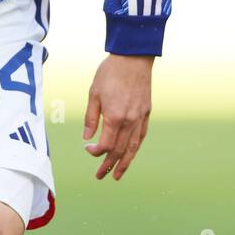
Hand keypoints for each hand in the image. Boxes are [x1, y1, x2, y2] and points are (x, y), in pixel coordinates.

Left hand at [84, 54, 152, 179]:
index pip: (106, 145)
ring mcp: (140, 118)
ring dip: (125, 163)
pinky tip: (130, 154)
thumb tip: (87, 138)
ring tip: (118, 175)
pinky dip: (135, 148)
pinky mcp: (146, 113)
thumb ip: (91, 118)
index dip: (96, 152)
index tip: (88, 150)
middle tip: (100, 176)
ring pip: (133, 147)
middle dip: (109, 165)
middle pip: (120, 151)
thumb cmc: (110, 73)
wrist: (133, 58)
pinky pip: (141, 136)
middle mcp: (130, 121)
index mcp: (115, 117)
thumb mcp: (94, 94)